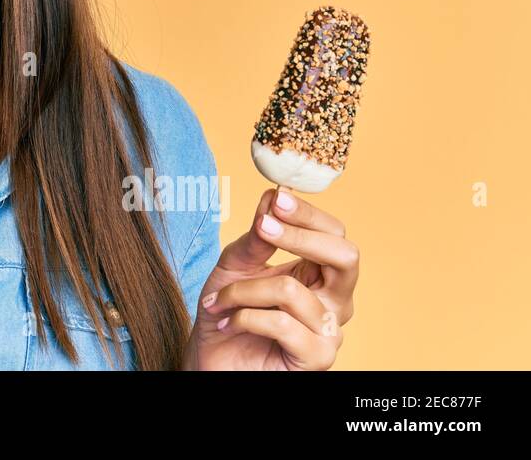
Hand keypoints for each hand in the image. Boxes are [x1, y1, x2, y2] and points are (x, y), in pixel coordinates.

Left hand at [182, 184, 358, 369]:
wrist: (210, 359)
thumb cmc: (227, 312)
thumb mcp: (235, 266)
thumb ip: (257, 235)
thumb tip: (273, 196)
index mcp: (319, 273)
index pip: (334, 234)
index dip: (308, 214)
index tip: (277, 198)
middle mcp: (333, 300)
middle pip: (346, 256)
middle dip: (302, 235)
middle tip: (264, 226)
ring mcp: (329, 330)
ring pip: (291, 289)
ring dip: (242, 291)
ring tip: (218, 301)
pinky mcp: (318, 357)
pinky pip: (281, 323)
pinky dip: (244, 316)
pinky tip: (227, 323)